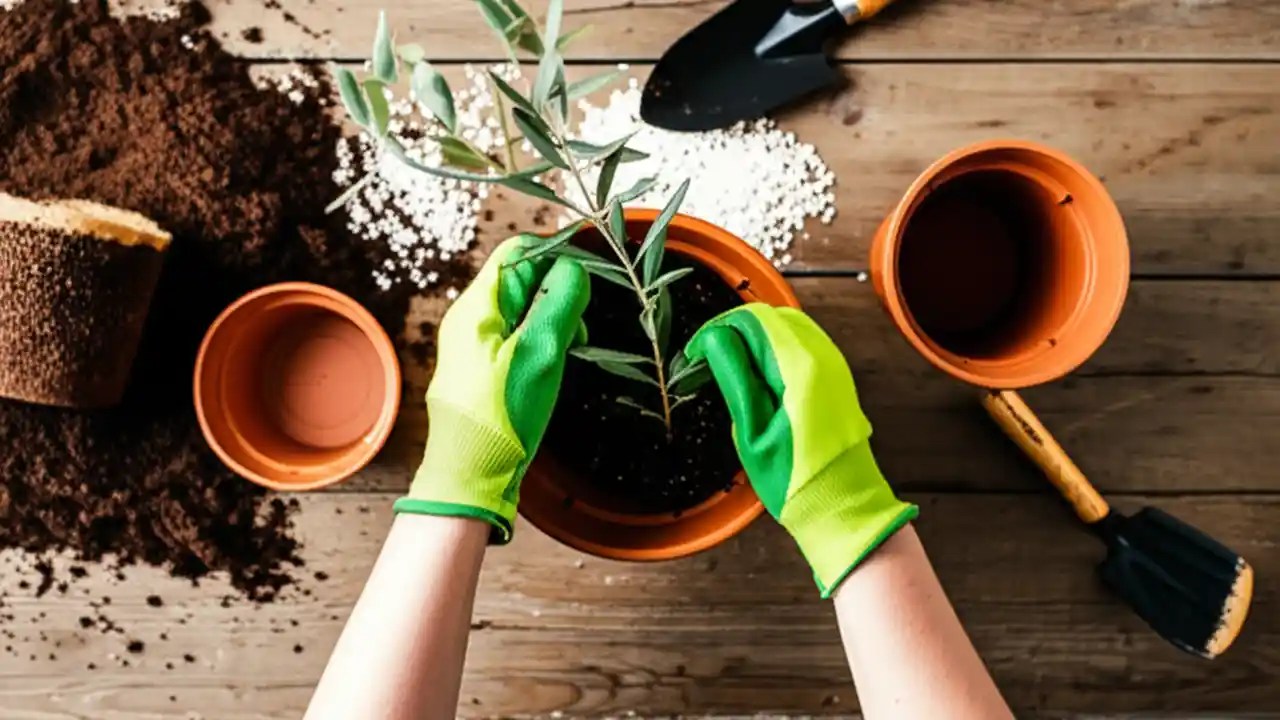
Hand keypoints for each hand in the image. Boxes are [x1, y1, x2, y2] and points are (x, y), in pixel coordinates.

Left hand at [395, 238, 589, 541]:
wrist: (470, 478)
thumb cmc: (501, 417)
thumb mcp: (540, 354)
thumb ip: (559, 303)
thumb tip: (575, 267)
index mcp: (477, 307)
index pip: (518, 251)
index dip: (558, 255)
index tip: (589, 281)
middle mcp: (470, 319)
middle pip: (523, 277)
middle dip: (560, 292)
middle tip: (580, 326)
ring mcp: (475, 344)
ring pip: (525, 308)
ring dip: (555, 319)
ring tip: (570, 348)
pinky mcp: (484, 368)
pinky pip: (519, 336)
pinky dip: (544, 341)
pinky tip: (554, 366)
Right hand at [685, 304, 916, 595]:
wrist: (842, 504)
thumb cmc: (792, 478)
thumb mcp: (750, 431)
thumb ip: (734, 376)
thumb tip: (713, 337)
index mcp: (800, 367)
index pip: (752, 319)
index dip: (716, 329)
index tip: (694, 355)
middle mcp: (823, 356)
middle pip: (770, 316)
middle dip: (734, 329)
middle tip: (707, 359)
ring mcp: (834, 364)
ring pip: (787, 326)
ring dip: (753, 337)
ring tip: (728, 367)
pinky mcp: (837, 376)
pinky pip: (802, 343)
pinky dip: (774, 347)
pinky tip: (756, 374)